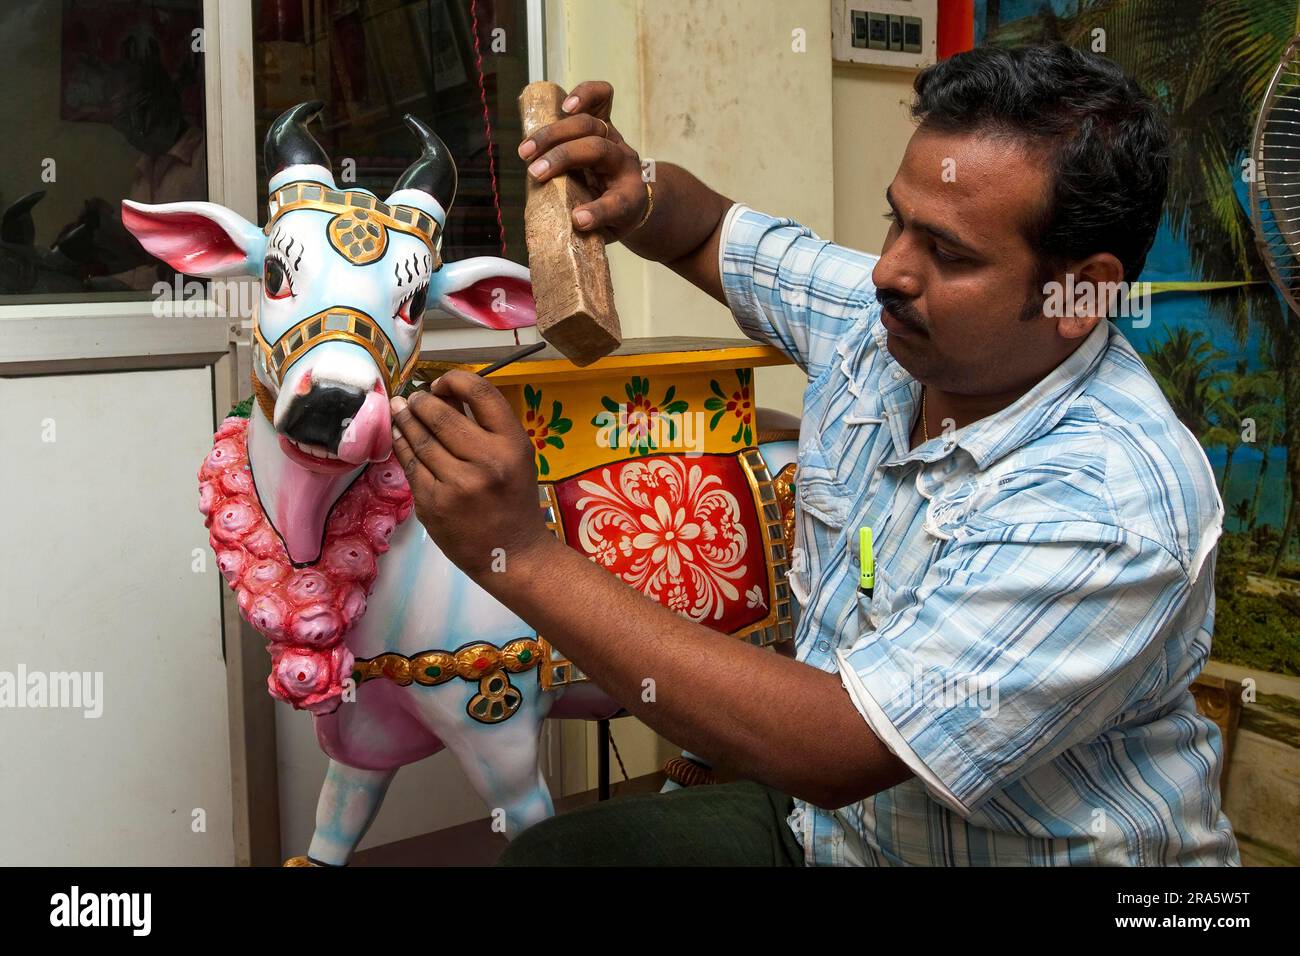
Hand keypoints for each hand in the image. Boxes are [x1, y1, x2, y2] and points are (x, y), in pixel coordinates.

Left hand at [389, 370, 553, 578]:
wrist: (510, 555)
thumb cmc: (514, 500)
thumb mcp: (514, 457)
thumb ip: (486, 427)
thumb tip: (442, 394)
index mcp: (512, 445)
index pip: (480, 393)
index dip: (454, 380)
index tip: (440, 384)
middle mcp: (487, 462)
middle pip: (441, 415)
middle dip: (421, 401)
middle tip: (413, 398)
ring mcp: (457, 484)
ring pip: (420, 439)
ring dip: (405, 420)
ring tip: (400, 410)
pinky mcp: (433, 504)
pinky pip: (411, 465)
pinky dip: (401, 446)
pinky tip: (398, 436)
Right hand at [517, 80, 650, 240]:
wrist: (635, 195)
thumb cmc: (616, 215)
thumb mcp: (608, 230)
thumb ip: (591, 225)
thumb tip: (572, 220)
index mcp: (630, 196)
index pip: (618, 202)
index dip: (598, 211)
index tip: (578, 220)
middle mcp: (625, 163)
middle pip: (596, 149)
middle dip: (562, 158)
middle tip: (534, 173)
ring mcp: (615, 139)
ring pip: (588, 124)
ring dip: (553, 134)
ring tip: (526, 150)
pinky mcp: (606, 123)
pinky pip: (602, 98)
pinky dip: (585, 95)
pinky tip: (564, 105)